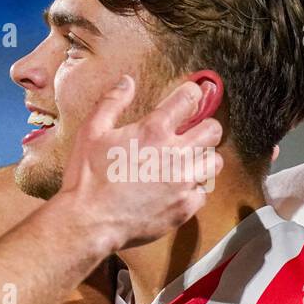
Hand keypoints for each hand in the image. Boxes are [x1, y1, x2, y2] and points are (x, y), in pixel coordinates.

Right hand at [59, 76, 222, 251]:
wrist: (90, 222)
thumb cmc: (87, 178)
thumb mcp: (91, 131)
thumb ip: (112, 102)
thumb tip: (127, 82)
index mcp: (153, 130)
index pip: (189, 99)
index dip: (193, 94)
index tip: (190, 98)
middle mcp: (175, 153)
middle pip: (213, 130)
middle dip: (206, 127)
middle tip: (195, 133)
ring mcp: (183, 182)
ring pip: (216, 162)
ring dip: (205, 159)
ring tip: (190, 162)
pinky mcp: (185, 207)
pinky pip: (203, 193)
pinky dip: (194, 190)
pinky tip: (179, 189)